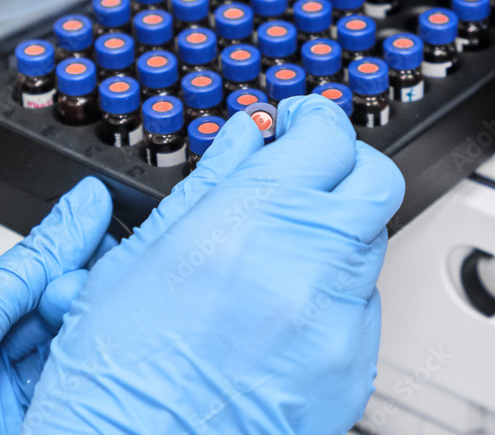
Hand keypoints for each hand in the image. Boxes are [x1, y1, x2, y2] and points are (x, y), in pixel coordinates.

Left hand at [0, 177, 114, 427]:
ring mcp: (17, 381)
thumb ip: (42, 256)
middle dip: (82, 295)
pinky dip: (87, 375)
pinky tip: (97, 358)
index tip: (110, 246)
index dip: (83, 258)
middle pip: (69, 309)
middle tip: (82, 291)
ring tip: (88, 323)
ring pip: (77, 347)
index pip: (53, 269)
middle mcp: (3, 339)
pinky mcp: (31, 416)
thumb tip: (87, 201)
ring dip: (86, 332)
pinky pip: (73, 391)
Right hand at [24, 95, 405, 433]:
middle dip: (344, 167)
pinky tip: (280, 316)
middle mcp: (308, 266)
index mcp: (251, 221)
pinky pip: (363, 308)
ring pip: (371, 243)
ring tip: (276, 258)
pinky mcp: (353, 370)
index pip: (328, 135)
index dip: (312, 120)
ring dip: (335, 233)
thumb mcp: (143, 254)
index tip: (296, 125)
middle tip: (305, 178)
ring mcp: (338, 323)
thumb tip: (247, 135)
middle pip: (375, 181)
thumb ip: (213, 180)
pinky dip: (332, 296)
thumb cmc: (119, 374)